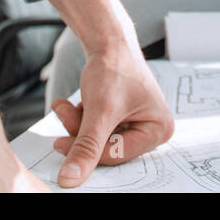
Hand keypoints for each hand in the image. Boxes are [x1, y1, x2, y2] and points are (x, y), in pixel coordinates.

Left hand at [48, 41, 174, 187]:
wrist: (109, 41)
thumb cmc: (115, 67)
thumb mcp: (100, 111)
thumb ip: (86, 147)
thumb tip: (71, 178)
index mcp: (159, 129)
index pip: (118, 154)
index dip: (87, 150)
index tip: (60, 143)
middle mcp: (153, 129)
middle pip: (108, 147)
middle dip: (82, 131)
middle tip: (63, 114)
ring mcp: (139, 123)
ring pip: (99, 139)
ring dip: (78, 124)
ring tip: (65, 106)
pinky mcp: (124, 118)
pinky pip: (98, 129)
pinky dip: (82, 118)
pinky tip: (74, 104)